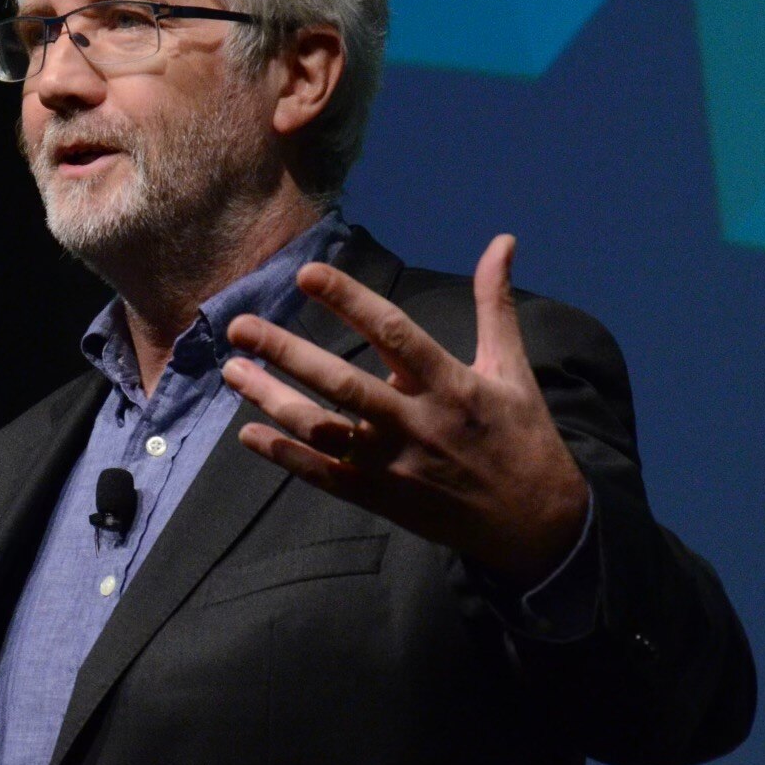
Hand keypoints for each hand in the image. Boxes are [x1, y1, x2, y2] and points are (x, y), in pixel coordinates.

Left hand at [222, 233, 589, 585]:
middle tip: (239, 326)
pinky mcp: (379, 497)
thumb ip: (494, 304)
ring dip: (271, 400)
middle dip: (286, 352)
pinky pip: (322, 475)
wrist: (534, 524)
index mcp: (450, 383)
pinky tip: (247, 433)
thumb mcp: (512, 368)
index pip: (393, 332)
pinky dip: (283, 455)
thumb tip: (502, 240)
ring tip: (231, 371)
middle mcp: (416, 422)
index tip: (306, 273)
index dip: (349, 300)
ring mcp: (393, 464)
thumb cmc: (520, 436)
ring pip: (322, 429)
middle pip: (341, 382)